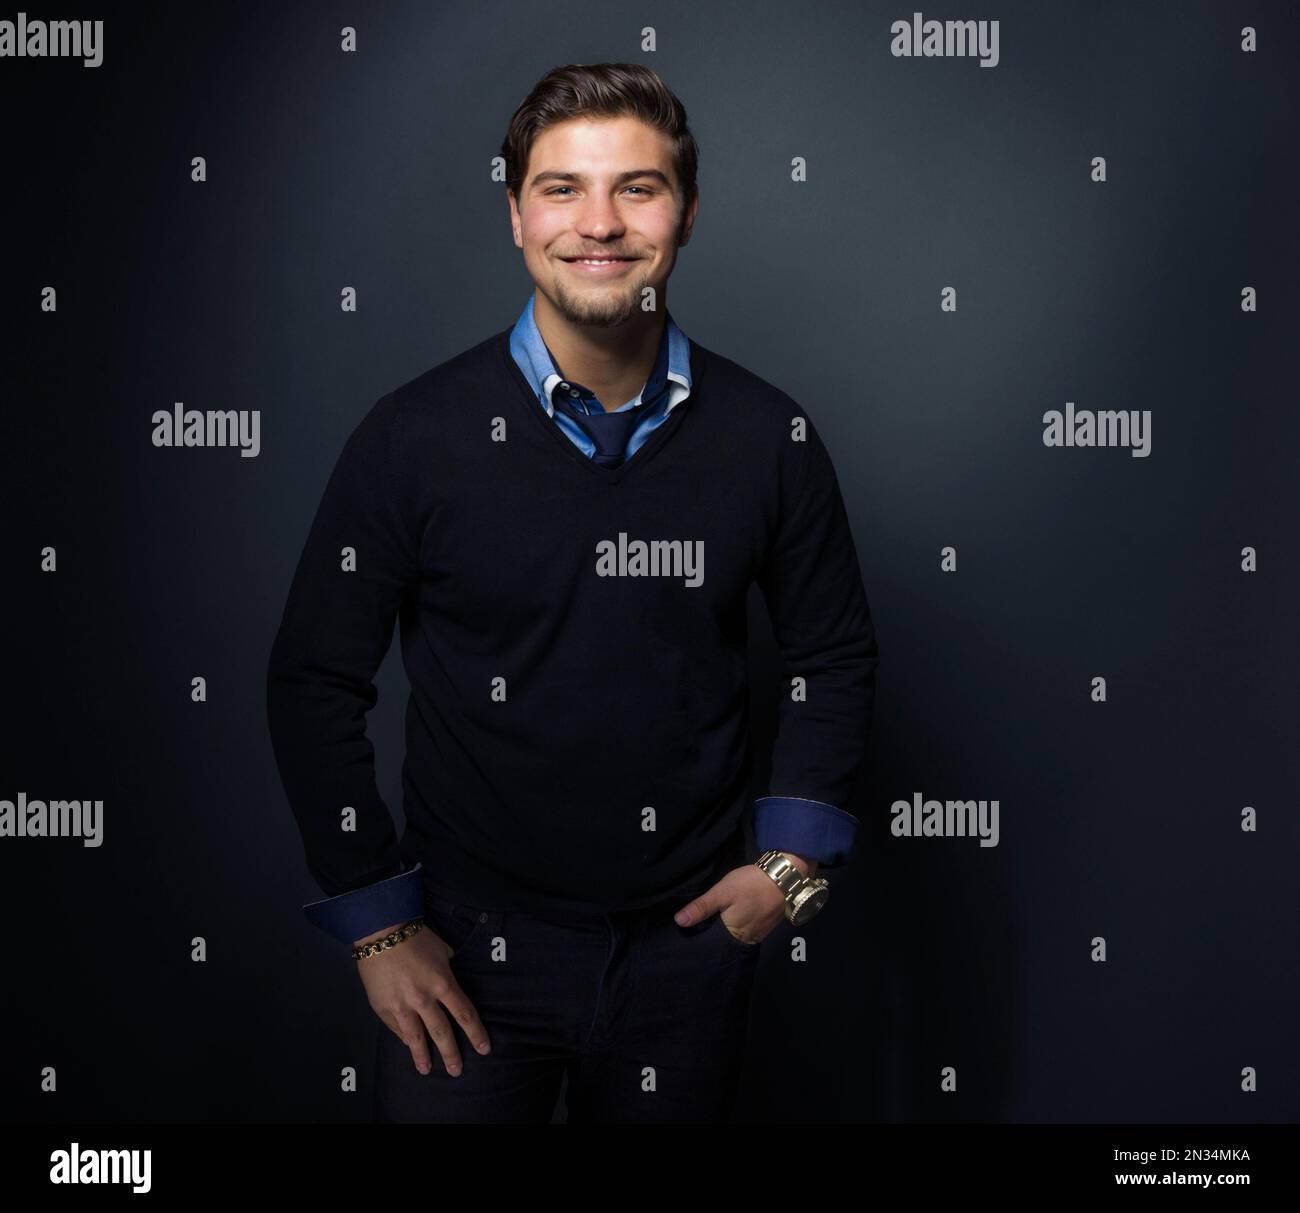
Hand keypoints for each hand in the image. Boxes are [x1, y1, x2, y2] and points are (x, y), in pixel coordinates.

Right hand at [352, 919, 491, 1077]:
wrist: (381, 933)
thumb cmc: (415, 938)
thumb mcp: (442, 951)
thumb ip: (448, 970)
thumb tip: (448, 982)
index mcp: (443, 984)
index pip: (465, 1015)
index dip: (476, 1033)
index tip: (484, 1048)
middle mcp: (424, 1000)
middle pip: (442, 1033)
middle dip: (452, 1054)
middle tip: (457, 1071)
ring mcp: (402, 1006)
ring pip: (416, 1038)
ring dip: (422, 1057)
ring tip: (427, 1070)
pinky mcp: (383, 1008)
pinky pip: (396, 1028)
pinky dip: (403, 1038)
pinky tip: (408, 1046)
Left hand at [672, 854, 815, 943]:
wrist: (784, 877)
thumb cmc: (751, 884)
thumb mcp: (722, 891)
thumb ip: (702, 907)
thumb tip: (679, 922)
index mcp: (733, 934)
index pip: (711, 944)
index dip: (700, 940)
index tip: (686, 937)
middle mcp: (746, 940)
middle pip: (724, 943)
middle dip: (712, 937)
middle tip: (697, 929)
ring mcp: (757, 935)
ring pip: (735, 938)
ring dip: (724, 933)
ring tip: (709, 926)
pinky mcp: (765, 927)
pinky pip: (746, 932)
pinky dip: (737, 928)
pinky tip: (730, 920)